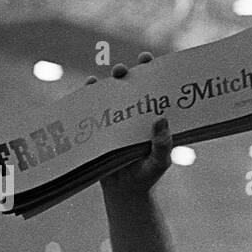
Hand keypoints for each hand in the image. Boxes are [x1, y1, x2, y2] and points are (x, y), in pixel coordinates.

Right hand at [86, 52, 170, 196]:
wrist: (125, 193)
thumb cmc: (148, 176)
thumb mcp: (160, 162)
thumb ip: (163, 144)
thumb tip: (161, 118)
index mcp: (152, 117)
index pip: (153, 88)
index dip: (150, 70)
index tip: (146, 59)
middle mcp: (134, 113)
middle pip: (129, 85)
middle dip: (125, 73)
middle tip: (123, 70)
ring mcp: (115, 119)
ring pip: (109, 94)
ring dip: (105, 82)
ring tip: (101, 80)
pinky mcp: (99, 128)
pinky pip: (91, 109)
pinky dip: (88, 97)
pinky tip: (87, 89)